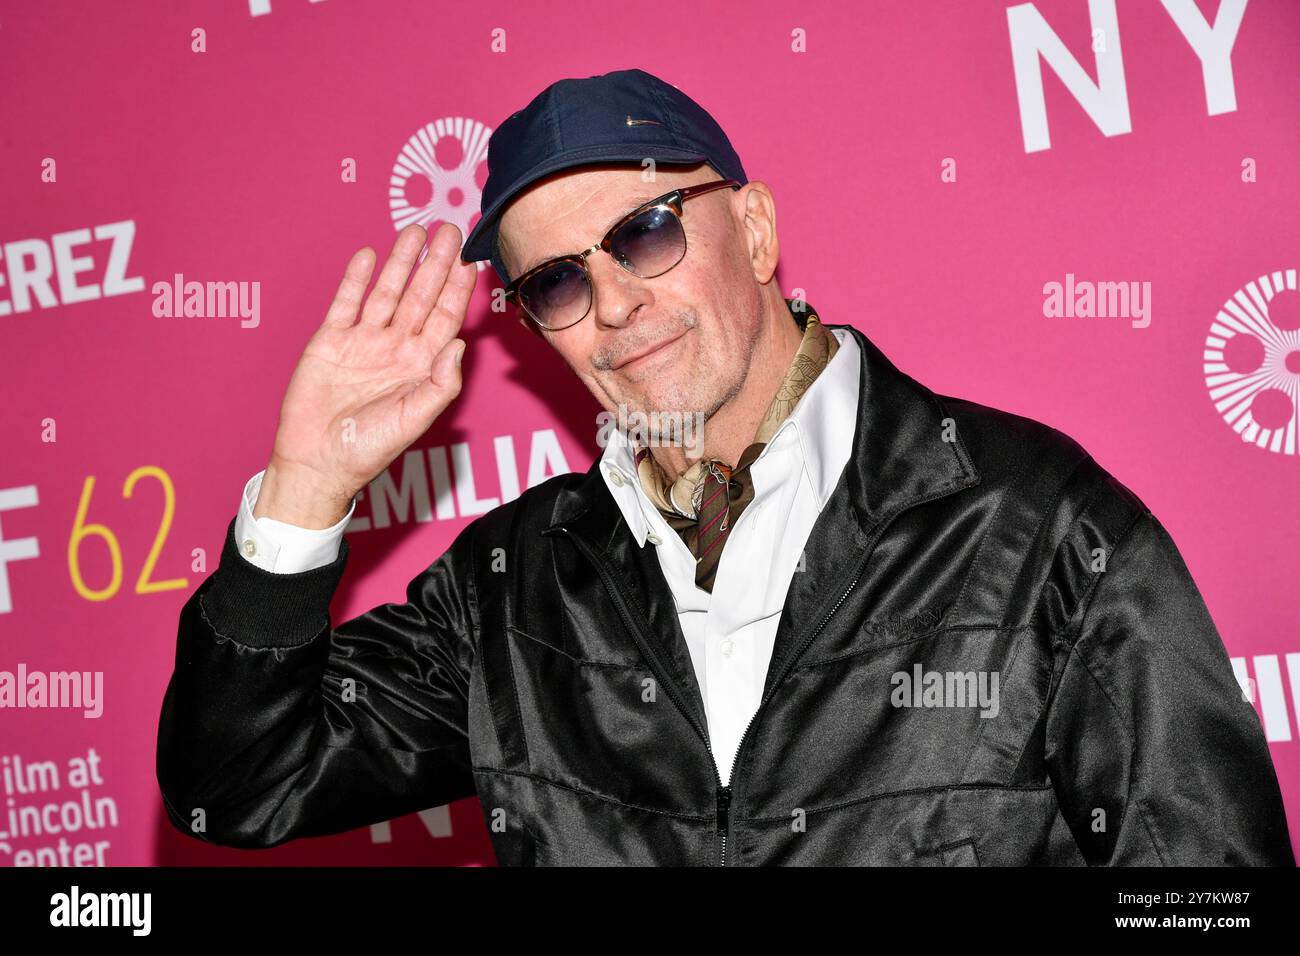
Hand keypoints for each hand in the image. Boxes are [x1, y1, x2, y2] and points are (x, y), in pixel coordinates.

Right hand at [254, 222, 475, 528]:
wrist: (319, 461)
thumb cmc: (372, 448)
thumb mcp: (416, 418)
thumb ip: (441, 382)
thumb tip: (459, 343)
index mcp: (421, 366)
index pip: (446, 318)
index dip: (459, 289)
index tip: (472, 260)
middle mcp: (396, 348)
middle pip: (421, 296)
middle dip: (436, 264)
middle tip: (450, 230)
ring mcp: (363, 342)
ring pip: (387, 292)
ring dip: (400, 262)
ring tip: (414, 231)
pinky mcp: (331, 341)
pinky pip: (346, 302)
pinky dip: (356, 279)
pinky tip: (369, 254)